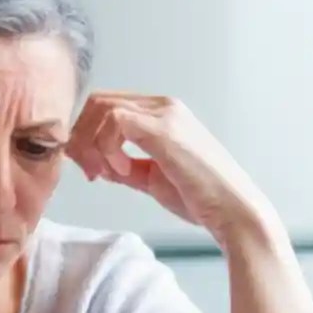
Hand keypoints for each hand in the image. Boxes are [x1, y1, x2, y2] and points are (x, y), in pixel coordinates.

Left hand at [65, 92, 279, 238]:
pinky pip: (115, 122)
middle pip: (98, 102)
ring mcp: (165, 114)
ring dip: (92, 144)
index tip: (89, 170)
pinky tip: (123, 170)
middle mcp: (163, 106)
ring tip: (105, 173)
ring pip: (103, 108)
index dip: (87, 135)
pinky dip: (108, 148)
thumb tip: (97, 164)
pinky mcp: (165, 129)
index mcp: (162, 114)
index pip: (107, 107)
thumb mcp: (151, 179)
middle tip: (88, 171)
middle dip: (82, 137)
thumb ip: (124, 167)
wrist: (231, 211)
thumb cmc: (199, 198)